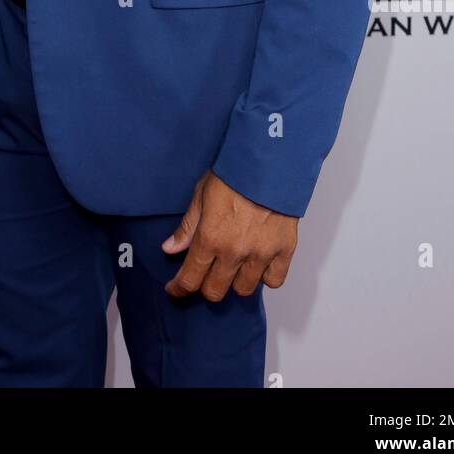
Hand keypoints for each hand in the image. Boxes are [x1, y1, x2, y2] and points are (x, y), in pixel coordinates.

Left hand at [161, 169, 297, 300]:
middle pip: (215, 291)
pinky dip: (264, 276)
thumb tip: (170, 248)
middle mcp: (234, 252)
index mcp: (210, 238)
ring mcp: (260, 254)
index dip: (179, 288)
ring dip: (235, 281)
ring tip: (234, 264)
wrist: (270, 162)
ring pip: (243, 289)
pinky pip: (273, 281)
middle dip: (205, 285)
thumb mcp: (201, 194)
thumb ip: (187, 227)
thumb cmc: (235, 173)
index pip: (189, 279)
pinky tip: (257, 263)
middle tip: (206, 273)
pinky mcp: (284, 251)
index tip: (176, 289)